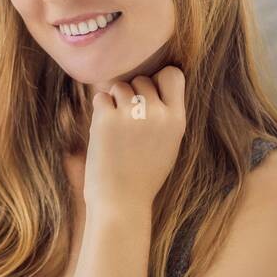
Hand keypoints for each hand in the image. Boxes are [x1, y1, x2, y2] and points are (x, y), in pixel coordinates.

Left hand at [82, 66, 186, 210]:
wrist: (121, 202)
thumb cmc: (143, 175)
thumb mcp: (168, 144)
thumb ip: (165, 114)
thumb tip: (153, 83)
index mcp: (177, 119)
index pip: (172, 74)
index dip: (158, 80)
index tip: (149, 97)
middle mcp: (157, 114)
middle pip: (142, 80)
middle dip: (132, 95)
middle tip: (127, 123)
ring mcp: (131, 115)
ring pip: (120, 86)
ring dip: (114, 102)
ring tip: (116, 129)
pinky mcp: (107, 120)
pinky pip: (101, 97)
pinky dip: (99, 110)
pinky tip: (103, 131)